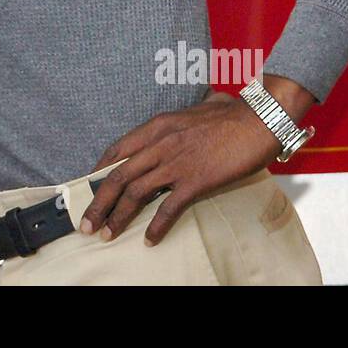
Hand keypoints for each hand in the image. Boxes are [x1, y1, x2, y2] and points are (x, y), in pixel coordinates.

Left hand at [80, 78, 312, 244]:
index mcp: (158, 126)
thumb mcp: (200, 108)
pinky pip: (169, 207)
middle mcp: (160, 143)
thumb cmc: (235, 113)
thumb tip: (198, 108)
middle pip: (118, 176)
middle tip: (86, 224)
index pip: (116, 150)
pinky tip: (149, 239)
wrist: (260, 119)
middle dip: (98, 203)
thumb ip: (188, 115)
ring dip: (117, 217)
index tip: (90, 188)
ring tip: (107, 234)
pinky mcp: (196, 180)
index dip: (99, 172)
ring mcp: (176, 162)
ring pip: (135, 193)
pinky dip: (157, 226)